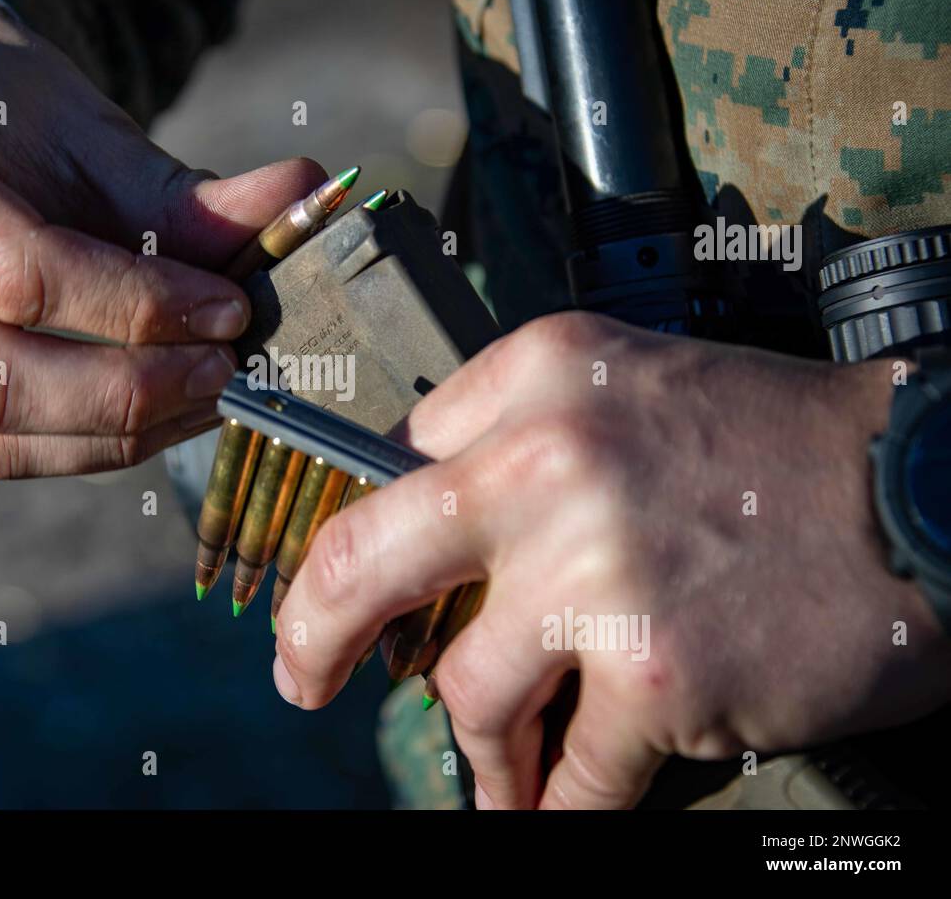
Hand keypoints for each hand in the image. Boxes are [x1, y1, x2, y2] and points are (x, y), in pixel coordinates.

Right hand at [0, 0, 324, 476]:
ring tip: (207, 397)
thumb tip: (307, 202)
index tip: (229, 308)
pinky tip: (160, 417)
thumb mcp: (97, 133)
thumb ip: (190, 192)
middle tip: (225, 372)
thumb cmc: (14, 115)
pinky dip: (88, 446)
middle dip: (129, 392)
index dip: (136, 307)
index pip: (16, 273)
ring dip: (118, 434)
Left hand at [273, 311, 950, 807]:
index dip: (366, 540)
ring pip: (469, 692)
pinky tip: (547, 807)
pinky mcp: (652, 675)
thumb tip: (424, 512)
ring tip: (497, 770)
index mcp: (536, 380)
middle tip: (299, 680)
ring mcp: (595, 573)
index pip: (395, 466)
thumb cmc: (773, 444)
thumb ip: (516, 424)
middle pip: (364, 563)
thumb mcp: (627, 381)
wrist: (919, 491)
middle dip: (313, 635)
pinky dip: (550, 803)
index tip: (344, 589)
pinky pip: (567, 774)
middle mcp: (547, 464)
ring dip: (481, 746)